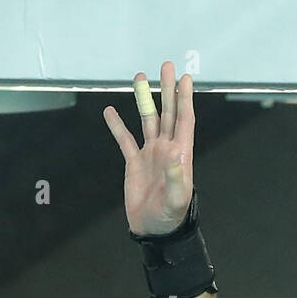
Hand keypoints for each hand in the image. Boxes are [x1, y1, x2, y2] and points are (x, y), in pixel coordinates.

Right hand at [103, 61, 194, 235]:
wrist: (155, 231)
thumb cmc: (170, 217)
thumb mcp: (177, 199)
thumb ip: (176, 175)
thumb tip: (174, 152)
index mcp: (180, 155)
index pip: (184, 120)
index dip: (185, 100)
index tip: (186, 79)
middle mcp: (167, 149)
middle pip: (168, 113)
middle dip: (168, 90)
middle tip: (166, 66)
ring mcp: (150, 154)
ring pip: (147, 120)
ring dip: (144, 100)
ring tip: (140, 78)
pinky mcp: (134, 163)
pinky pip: (124, 140)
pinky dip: (117, 125)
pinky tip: (110, 110)